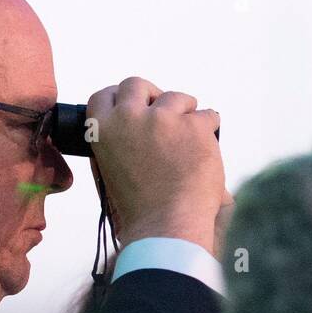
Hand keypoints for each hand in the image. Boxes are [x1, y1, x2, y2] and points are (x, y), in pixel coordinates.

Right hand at [86, 77, 225, 254]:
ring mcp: (162, 119)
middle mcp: (129, 118)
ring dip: (184, 113)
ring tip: (187, 144)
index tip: (134, 105)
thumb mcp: (110, 175)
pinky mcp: (194, 126)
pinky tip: (204, 153)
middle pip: (137, 84)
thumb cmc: (138, 210)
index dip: (120, 98)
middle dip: (151, 95)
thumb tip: (127, 125)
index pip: (104, 96)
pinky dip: (209, 131)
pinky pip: (208, 116)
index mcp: (102, 131)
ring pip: (177, 98)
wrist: (165, 228)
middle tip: (163, 115)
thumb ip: (115, 146)